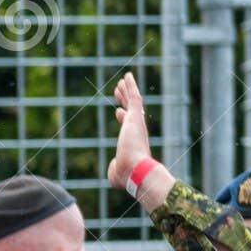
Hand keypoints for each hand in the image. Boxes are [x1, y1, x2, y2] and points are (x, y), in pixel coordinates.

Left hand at [107, 73, 153, 190]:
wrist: (135, 170)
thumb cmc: (125, 174)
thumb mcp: (116, 172)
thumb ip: (114, 167)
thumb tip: (113, 166)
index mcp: (133, 140)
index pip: (128, 125)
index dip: (123, 117)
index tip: (118, 112)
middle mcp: (136, 130)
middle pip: (130, 110)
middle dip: (124, 100)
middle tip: (118, 91)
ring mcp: (136, 122)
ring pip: (132, 101)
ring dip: (126, 91)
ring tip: (121, 81)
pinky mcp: (135, 116)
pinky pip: (133, 97)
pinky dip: (131, 86)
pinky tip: (127, 76)